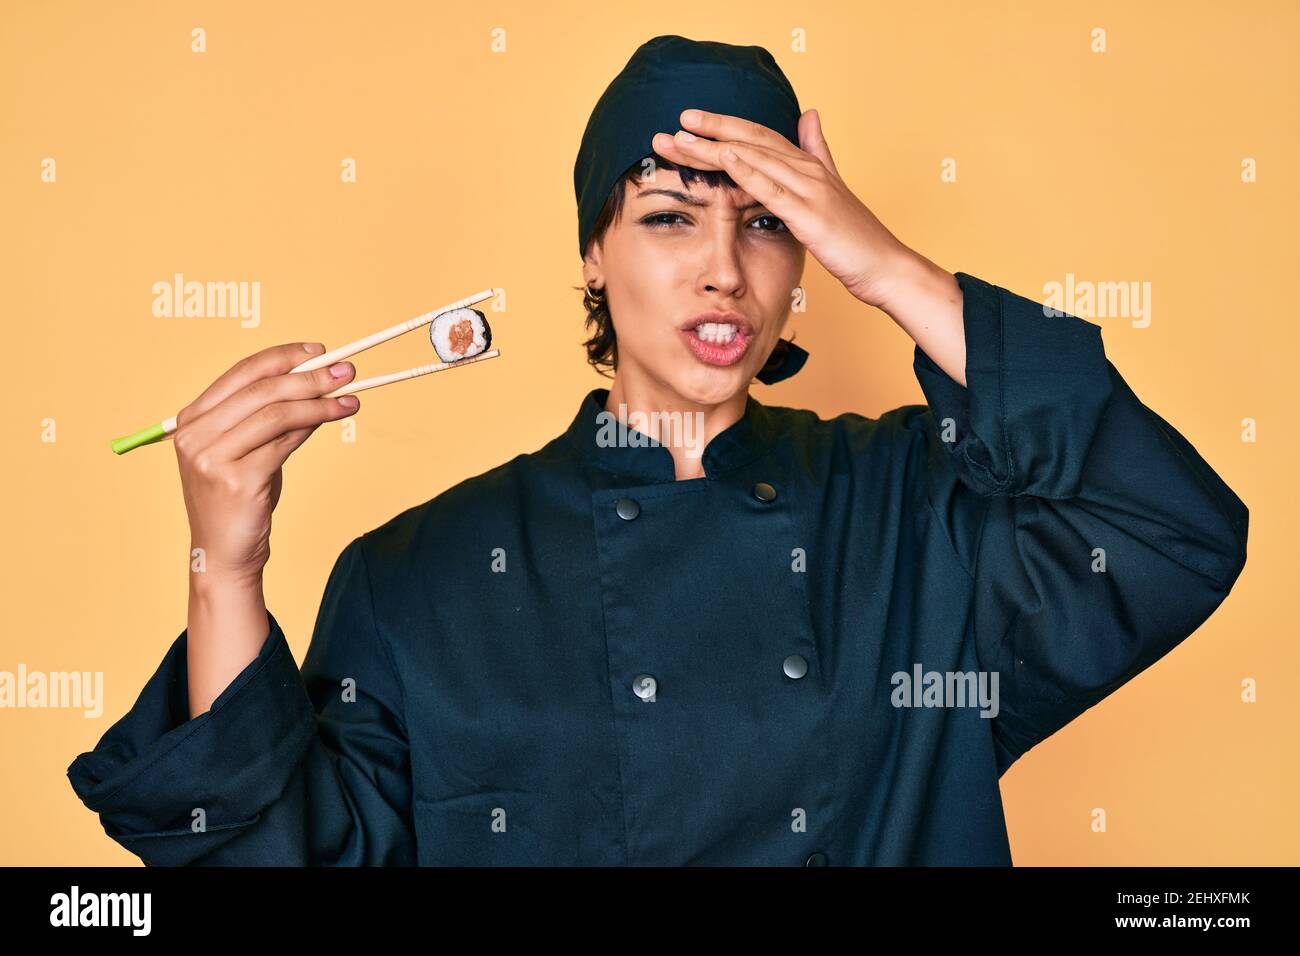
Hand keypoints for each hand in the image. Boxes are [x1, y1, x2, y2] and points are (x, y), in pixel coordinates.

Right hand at [172, 343, 360, 585]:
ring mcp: (212, 458)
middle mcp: (195, 435)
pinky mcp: (237, 481)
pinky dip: (314, 425)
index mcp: (191, 420)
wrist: (224, 556)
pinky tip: (335, 417)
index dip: (283, 357)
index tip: (318, 350)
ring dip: (319, 401)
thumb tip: (318, 385)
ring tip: (350, 396)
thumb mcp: (251, 453)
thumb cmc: (239, 502)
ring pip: (277, 413)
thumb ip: (272, 420)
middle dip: (309, 376)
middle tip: (346, 370)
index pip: (241, 372)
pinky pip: (284, 442)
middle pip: (262, 389)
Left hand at [651, 107, 915, 309]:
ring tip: (681, 139)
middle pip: (751, 141)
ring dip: (715, 147)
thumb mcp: (833, 189)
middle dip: (711, 130)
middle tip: (674, 123)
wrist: (885, 267)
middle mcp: (807, 170)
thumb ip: (819, 151)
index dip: (725, 125)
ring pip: (755, 159)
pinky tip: (723, 158)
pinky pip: (773, 189)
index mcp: (808, 165)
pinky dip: (747, 171)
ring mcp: (810, 190)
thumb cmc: (857, 238)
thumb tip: (810, 113)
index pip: (759, 137)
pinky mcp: (810, 214)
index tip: (690, 121)